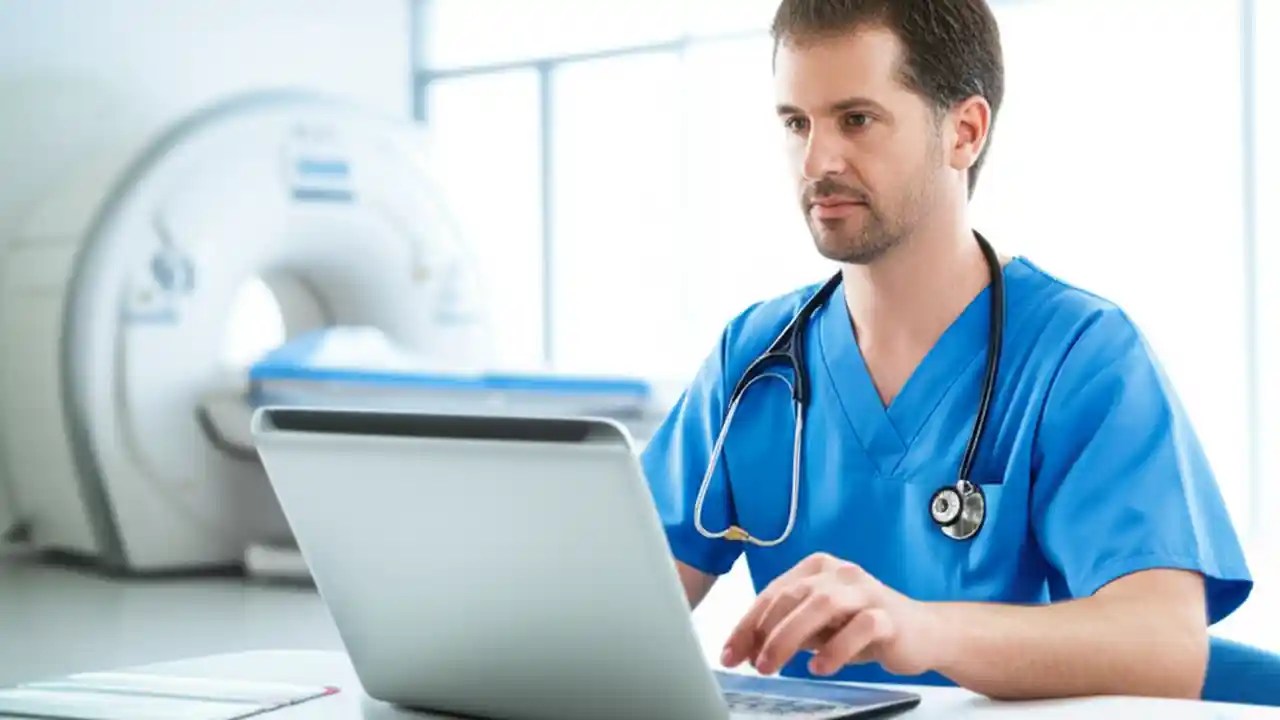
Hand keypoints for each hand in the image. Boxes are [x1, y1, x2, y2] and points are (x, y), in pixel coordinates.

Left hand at [720, 553, 937, 677]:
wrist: (925, 633)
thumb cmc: (866, 627)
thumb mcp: (819, 627)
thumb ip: (788, 629)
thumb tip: (748, 648)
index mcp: (818, 568)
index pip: (773, 593)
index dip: (747, 624)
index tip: (730, 653)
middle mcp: (840, 573)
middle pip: (792, 596)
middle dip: (763, 632)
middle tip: (750, 662)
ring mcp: (866, 590)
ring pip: (822, 605)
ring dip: (790, 637)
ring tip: (772, 665)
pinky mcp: (889, 614)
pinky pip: (860, 627)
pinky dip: (835, 648)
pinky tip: (819, 667)